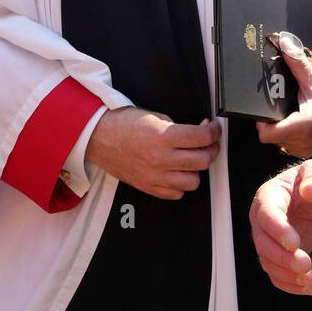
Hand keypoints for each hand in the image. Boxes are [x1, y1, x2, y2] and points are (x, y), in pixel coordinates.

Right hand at [85, 107, 218, 199]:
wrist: (97, 137)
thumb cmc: (123, 123)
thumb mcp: (155, 116)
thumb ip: (178, 128)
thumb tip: (197, 133)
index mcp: (163, 137)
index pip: (202, 138)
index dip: (214, 131)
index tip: (213, 128)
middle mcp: (161, 159)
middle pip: (202, 161)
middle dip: (211, 149)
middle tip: (209, 143)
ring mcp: (154, 175)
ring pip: (192, 182)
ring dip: (196, 170)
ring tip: (192, 159)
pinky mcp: (147, 186)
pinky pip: (175, 194)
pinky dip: (180, 185)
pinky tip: (178, 173)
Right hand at [249, 159, 311, 295]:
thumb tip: (311, 190)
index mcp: (269, 196)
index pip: (267, 215)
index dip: (278, 230)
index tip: (295, 243)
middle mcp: (262, 221)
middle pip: (263, 243)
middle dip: (283, 257)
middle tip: (304, 264)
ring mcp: (267, 240)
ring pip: (269, 263)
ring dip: (288, 275)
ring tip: (309, 280)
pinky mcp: (276, 257)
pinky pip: (277, 275)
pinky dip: (290, 285)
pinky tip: (308, 287)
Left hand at [255, 32, 311, 158]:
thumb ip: (297, 64)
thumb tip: (285, 44)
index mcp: (303, 125)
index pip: (266, 134)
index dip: (262, 121)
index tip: (267, 109)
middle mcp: (303, 142)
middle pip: (273, 135)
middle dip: (274, 120)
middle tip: (285, 107)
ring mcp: (306, 149)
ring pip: (281, 141)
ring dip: (284, 128)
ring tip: (295, 114)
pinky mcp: (309, 152)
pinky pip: (291, 144)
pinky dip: (293, 134)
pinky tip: (302, 122)